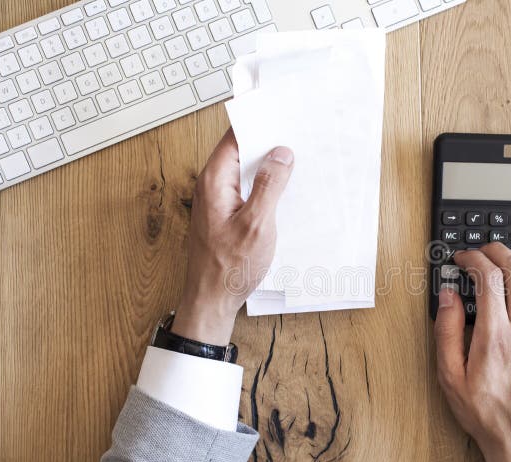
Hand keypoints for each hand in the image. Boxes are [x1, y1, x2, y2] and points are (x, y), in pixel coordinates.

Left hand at [171, 128, 293, 345]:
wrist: (211, 301)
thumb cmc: (229, 268)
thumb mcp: (257, 224)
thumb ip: (269, 186)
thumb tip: (281, 154)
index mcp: (214, 181)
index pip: (235, 137)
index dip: (259, 122)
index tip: (282, 111)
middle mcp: (212, 186)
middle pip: (241, 151)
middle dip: (269, 142)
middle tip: (299, 133)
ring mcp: (218, 201)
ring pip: (246, 171)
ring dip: (269, 166)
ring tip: (298, 158)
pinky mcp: (226, 215)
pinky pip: (246, 190)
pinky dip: (265, 185)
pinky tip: (285, 189)